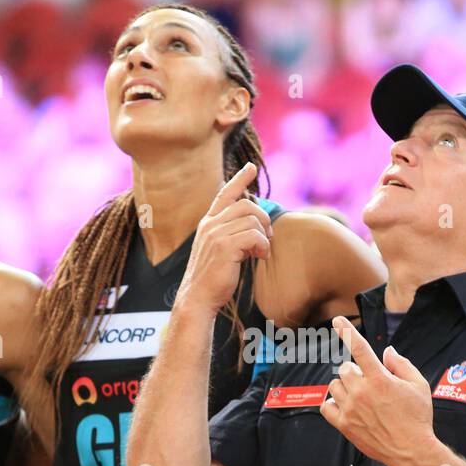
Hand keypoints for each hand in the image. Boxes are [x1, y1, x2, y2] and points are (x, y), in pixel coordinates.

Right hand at [178, 162, 272, 314]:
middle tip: (268, 238)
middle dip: (263, 219)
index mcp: (208, 223)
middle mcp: (210, 224)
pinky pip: (255, 236)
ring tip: (261, 252)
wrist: (198, 298)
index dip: (239, 179)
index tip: (251, 167)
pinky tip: (260, 257)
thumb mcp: (219, 250)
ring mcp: (216, 234)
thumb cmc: (212, 278)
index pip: (225, 193)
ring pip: (253, 220)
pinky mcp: (225, 246)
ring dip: (264, 236)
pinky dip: (263, 246)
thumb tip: (255, 224)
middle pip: (247, 205)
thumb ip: (232, 234)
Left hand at [320, 316, 433, 465]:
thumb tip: (387, 351)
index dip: (347, 331)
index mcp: (380, 378)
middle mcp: (361, 391)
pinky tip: (346, 406)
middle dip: (356, 372)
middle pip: (345, 369)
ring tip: (361, 398)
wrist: (411, 450)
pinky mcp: (344, 425)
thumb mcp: (418, 385)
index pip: (359, 348)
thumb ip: (401, 364)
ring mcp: (350, 409)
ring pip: (334, 386)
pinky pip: (326, 406)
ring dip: (345, 387)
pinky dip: (332, 403)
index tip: (337, 320)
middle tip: (370, 385)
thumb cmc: (417, 417)